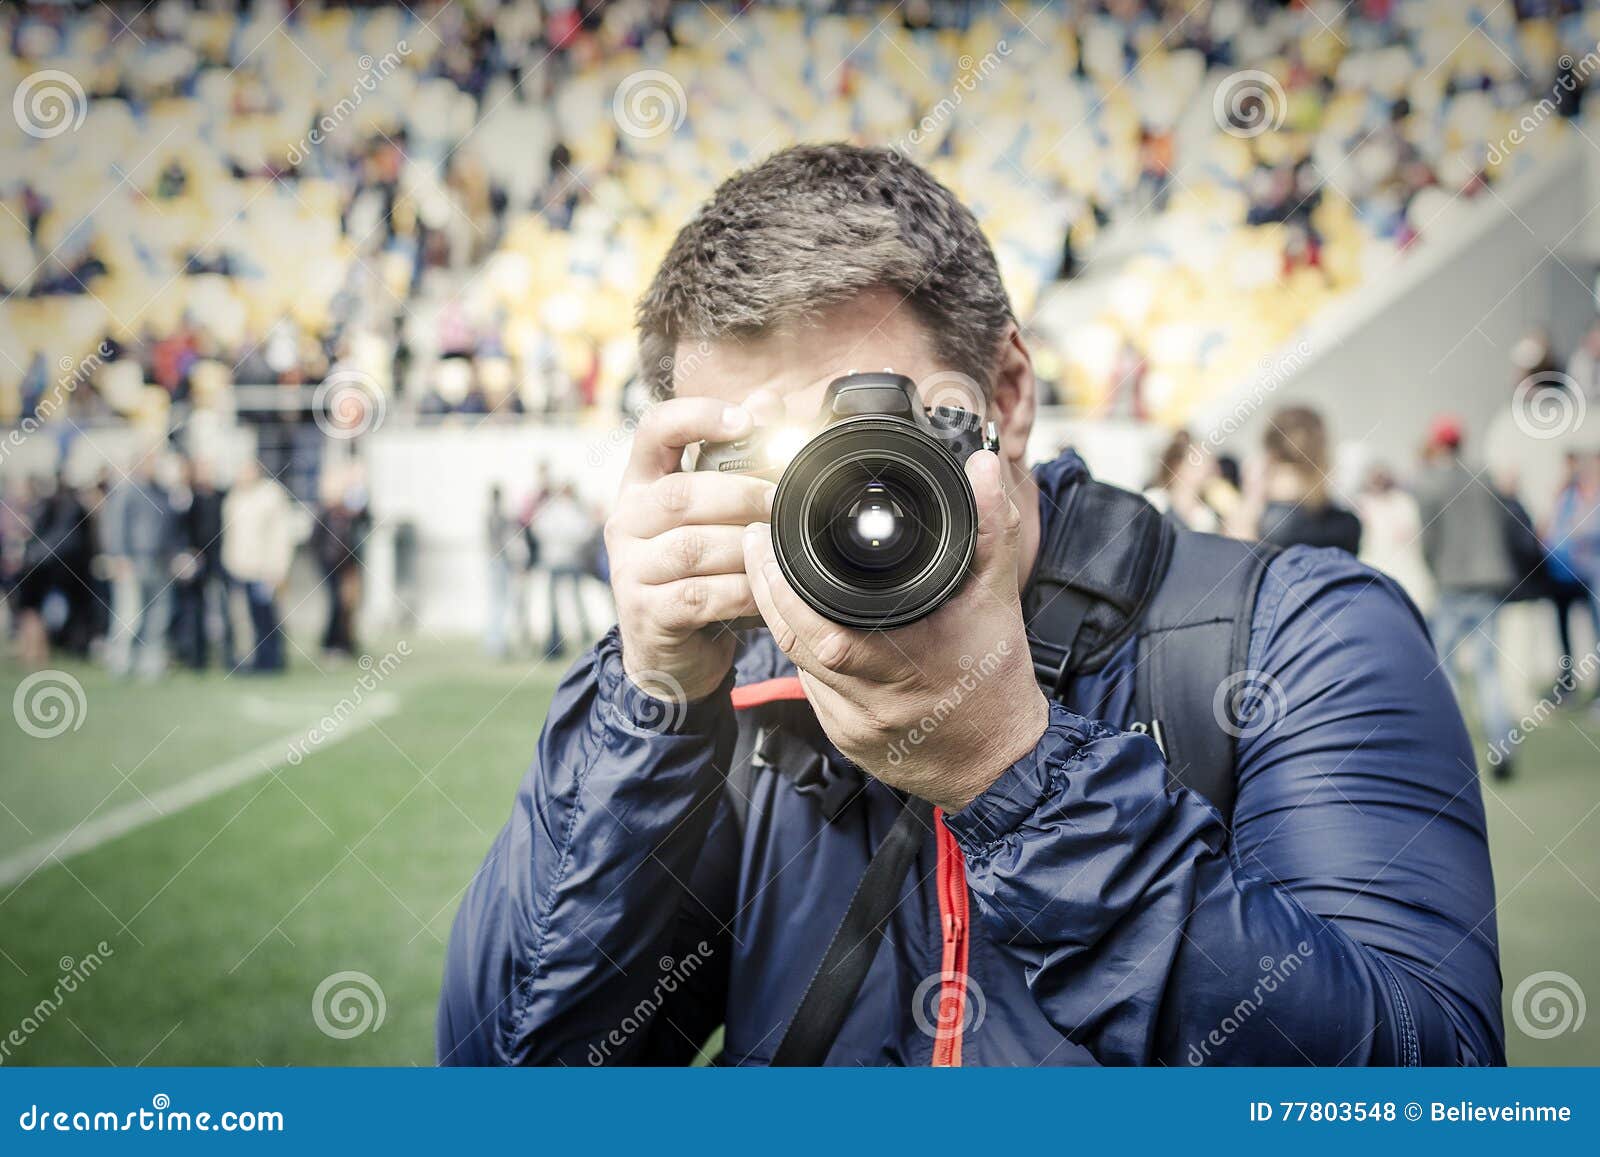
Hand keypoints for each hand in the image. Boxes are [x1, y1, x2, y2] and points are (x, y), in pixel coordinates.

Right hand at [608, 395, 778, 703]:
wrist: (672, 651)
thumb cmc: (701, 570)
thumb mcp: (718, 513)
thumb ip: (741, 458)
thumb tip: (770, 400)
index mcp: (643, 482)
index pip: (655, 429)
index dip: (698, 416)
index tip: (746, 422)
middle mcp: (625, 518)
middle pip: (680, 493)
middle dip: (741, 496)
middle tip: (783, 504)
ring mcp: (629, 567)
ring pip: (691, 547)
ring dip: (744, 548)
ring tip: (779, 550)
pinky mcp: (643, 612)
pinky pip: (698, 595)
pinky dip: (740, 593)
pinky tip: (764, 593)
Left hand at [743, 450, 1047, 811]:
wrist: (1000, 764)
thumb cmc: (999, 683)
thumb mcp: (998, 599)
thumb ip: (990, 528)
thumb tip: (980, 467)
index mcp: (903, 661)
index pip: (816, 620)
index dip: (779, 578)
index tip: (766, 533)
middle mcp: (869, 698)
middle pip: (791, 638)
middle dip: (765, 586)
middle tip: (755, 542)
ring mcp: (852, 724)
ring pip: (794, 664)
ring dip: (780, 618)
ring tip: (770, 572)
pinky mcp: (844, 740)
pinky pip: (809, 689)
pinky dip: (804, 654)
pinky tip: (805, 625)